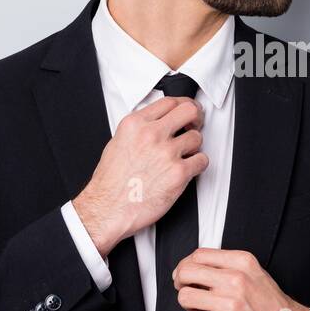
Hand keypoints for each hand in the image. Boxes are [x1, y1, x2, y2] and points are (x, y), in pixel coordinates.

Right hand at [72, 96, 207, 255]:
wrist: (107, 209)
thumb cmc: (110, 183)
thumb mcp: (118, 143)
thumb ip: (139, 129)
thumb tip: (157, 124)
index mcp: (135, 124)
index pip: (169, 101)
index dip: (182, 106)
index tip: (186, 112)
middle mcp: (151, 135)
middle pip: (189, 111)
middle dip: (195, 118)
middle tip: (194, 125)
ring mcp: (166, 153)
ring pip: (197, 137)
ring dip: (194, 147)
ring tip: (183, 156)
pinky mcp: (178, 173)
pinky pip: (202, 160)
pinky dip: (197, 165)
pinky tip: (186, 170)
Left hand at [171, 248, 309, 310]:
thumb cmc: (273, 307)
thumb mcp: (256, 274)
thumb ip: (229, 267)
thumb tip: (195, 267)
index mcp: (242, 263)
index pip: (199, 255)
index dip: (186, 265)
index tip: (185, 275)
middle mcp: (236, 280)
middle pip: (186, 272)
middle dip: (180, 283)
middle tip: (186, 291)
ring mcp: (230, 304)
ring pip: (184, 297)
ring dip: (188, 306)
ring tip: (200, 310)